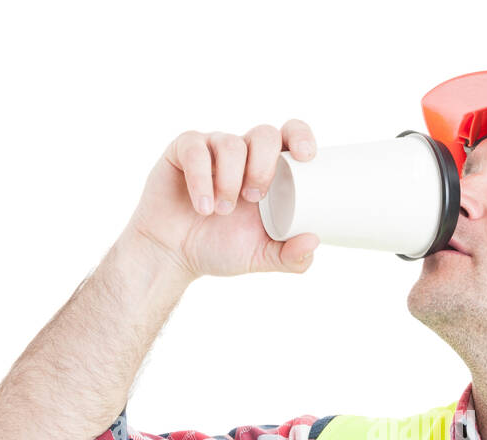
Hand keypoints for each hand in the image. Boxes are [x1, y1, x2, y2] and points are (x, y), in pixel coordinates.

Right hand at [124, 120, 319, 278]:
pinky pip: (195, 150)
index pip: (290, 136)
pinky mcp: (183, 151)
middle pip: (264, 134)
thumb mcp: (260, 257)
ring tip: (221, 212)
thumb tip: (314, 242)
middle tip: (254, 198)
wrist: (172, 254)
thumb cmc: (219, 248)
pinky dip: (201, 180)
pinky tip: (203, 206)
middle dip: (264, 165)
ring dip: (230, 180)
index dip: (301, 136)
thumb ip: (291, 257)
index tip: (305, 158)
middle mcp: (244, 154)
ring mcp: (212, 150)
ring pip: (231, 143)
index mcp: (269, 171)